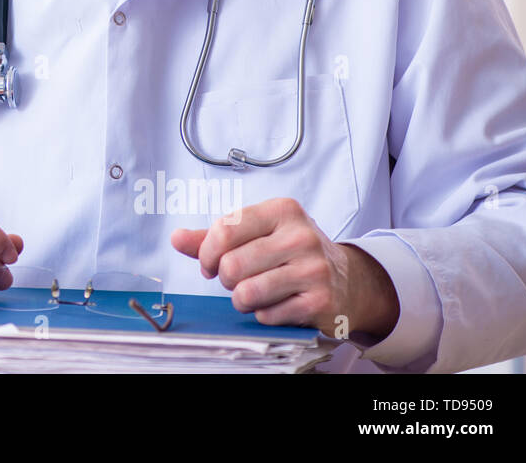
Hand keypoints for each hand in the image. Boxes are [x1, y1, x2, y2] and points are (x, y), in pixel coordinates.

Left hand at [170, 197, 398, 339]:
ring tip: (254, 292)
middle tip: (238, 278)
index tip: (209, 263)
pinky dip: (264, 315)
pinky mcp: (321, 301)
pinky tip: (279, 304)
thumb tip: (176, 238)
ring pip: (247, 293)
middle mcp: (301, 236)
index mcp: (281, 210)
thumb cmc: (291, 252)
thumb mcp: (257, 233)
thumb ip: (213, 236)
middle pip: (231, 266)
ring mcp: (314, 270)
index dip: (206, 253)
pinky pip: (267, 315)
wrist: (349, 280)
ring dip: (241, 300)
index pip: (224, 231)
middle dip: (225, 279)